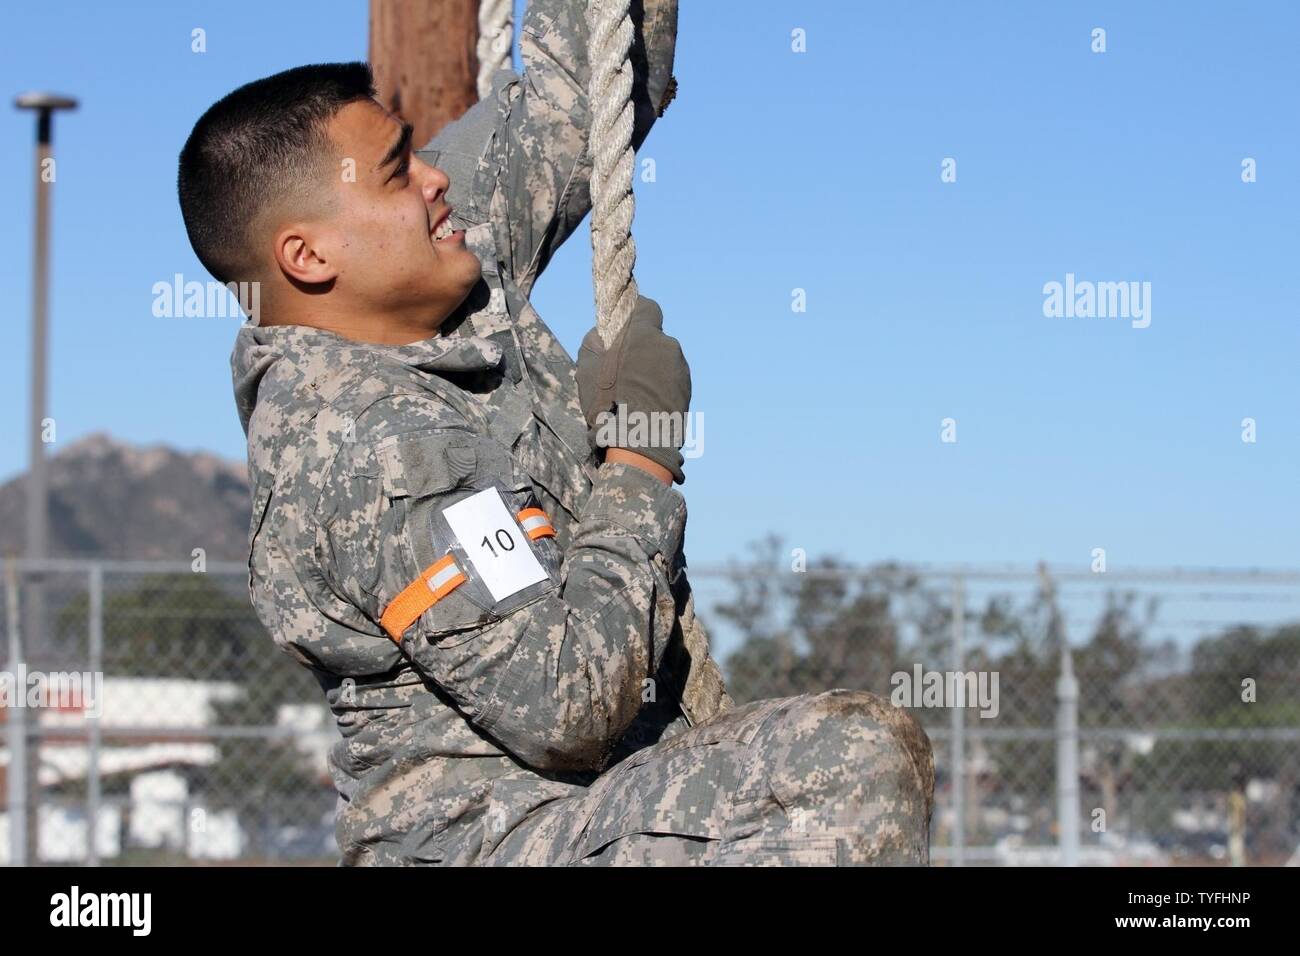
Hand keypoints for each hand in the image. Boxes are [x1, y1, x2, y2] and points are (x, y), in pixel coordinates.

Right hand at [576, 295, 690, 482]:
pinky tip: (646, 404)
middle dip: (639, 348)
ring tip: (633, 394)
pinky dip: (660, 386)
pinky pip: (671, 379)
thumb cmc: (610, 402)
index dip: (636, 311)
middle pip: (653, 338)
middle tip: (622, 369)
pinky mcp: (688, 389)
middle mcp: (668, 346)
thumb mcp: (587, 369)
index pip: (647, 307)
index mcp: (644, 335)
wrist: (640, 441)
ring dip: (650, 369)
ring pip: (662, 360)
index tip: (625, 321)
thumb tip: (602, 333)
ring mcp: (681, 368)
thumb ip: (594, 342)